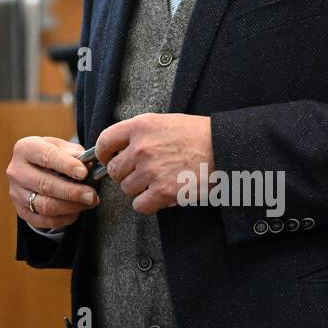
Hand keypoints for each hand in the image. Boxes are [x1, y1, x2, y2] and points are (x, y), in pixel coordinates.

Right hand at [6, 136, 99, 229]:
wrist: (34, 169)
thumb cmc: (51, 155)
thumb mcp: (61, 147)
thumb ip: (74, 154)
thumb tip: (88, 165)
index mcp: (25, 148)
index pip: (46, 157)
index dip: (66, 165)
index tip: (84, 173)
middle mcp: (16, 171)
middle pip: (45, 185)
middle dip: (72, 191)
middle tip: (91, 195)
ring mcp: (16, 193)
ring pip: (44, 205)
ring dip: (71, 206)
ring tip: (88, 203)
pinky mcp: (21, 211)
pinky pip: (44, 221)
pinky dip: (64, 218)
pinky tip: (77, 211)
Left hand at [95, 113, 212, 214]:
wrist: (224, 148)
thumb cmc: (198, 134)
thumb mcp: (164, 122)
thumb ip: (140, 133)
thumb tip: (119, 149)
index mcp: (140, 126)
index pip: (104, 142)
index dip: (103, 154)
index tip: (107, 159)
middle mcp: (141, 148)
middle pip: (114, 170)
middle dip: (124, 174)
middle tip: (141, 174)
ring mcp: (151, 170)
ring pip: (126, 188)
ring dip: (138, 189)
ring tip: (156, 181)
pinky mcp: (163, 191)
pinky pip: (140, 205)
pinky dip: (148, 204)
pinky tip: (159, 196)